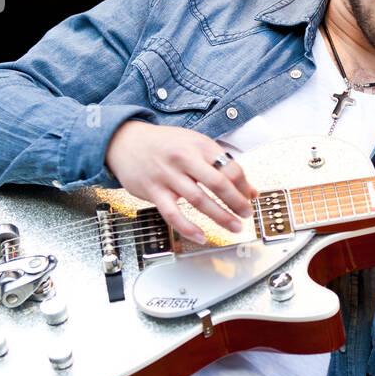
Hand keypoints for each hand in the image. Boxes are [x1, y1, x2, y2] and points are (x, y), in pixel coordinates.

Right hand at [105, 120, 257, 242]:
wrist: (125, 140)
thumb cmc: (164, 144)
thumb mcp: (194, 144)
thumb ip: (220, 164)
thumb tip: (248, 189)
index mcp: (200, 145)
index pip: (230, 167)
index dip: (244, 186)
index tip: (250, 197)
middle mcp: (185, 159)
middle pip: (218, 184)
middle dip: (237, 203)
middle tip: (246, 214)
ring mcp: (168, 175)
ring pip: (199, 201)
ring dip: (220, 217)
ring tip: (233, 227)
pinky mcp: (153, 190)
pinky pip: (173, 213)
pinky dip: (188, 227)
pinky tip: (200, 235)